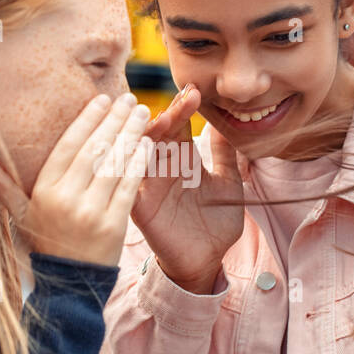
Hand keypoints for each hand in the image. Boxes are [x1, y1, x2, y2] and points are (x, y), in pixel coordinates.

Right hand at [0, 93, 151, 266]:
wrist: (69, 285)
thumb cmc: (45, 243)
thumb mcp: (20, 216)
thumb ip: (4, 187)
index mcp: (45, 191)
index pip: (69, 146)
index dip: (87, 120)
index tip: (102, 99)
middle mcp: (67, 198)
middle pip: (95, 149)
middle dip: (114, 120)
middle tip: (129, 98)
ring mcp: (92, 212)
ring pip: (114, 163)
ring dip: (131, 134)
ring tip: (142, 113)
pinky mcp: (114, 225)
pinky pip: (129, 186)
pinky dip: (138, 162)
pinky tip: (146, 144)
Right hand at [132, 84, 244, 293]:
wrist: (207, 261)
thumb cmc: (216, 222)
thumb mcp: (228, 184)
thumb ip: (225, 155)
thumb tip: (225, 120)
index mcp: (182, 159)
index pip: (178, 125)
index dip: (184, 108)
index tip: (195, 91)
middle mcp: (161, 167)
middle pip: (158, 134)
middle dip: (169, 116)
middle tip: (183, 100)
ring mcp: (147, 186)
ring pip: (138, 152)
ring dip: (147, 135)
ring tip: (159, 118)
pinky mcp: (138, 207)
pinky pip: (126, 184)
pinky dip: (128, 167)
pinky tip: (135, 152)